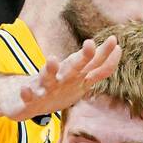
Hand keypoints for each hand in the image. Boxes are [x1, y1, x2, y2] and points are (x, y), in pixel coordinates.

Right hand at [3, 37, 120, 122]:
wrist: (25, 101)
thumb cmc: (56, 88)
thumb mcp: (80, 80)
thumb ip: (98, 68)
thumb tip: (117, 49)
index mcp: (74, 75)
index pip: (94, 65)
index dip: (104, 56)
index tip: (115, 42)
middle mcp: (60, 77)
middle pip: (73, 67)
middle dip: (82, 57)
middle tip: (90, 44)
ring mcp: (43, 87)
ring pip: (47, 77)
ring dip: (49, 69)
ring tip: (52, 59)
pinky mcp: (28, 98)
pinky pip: (27, 96)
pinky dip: (26, 93)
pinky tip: (25, 89)